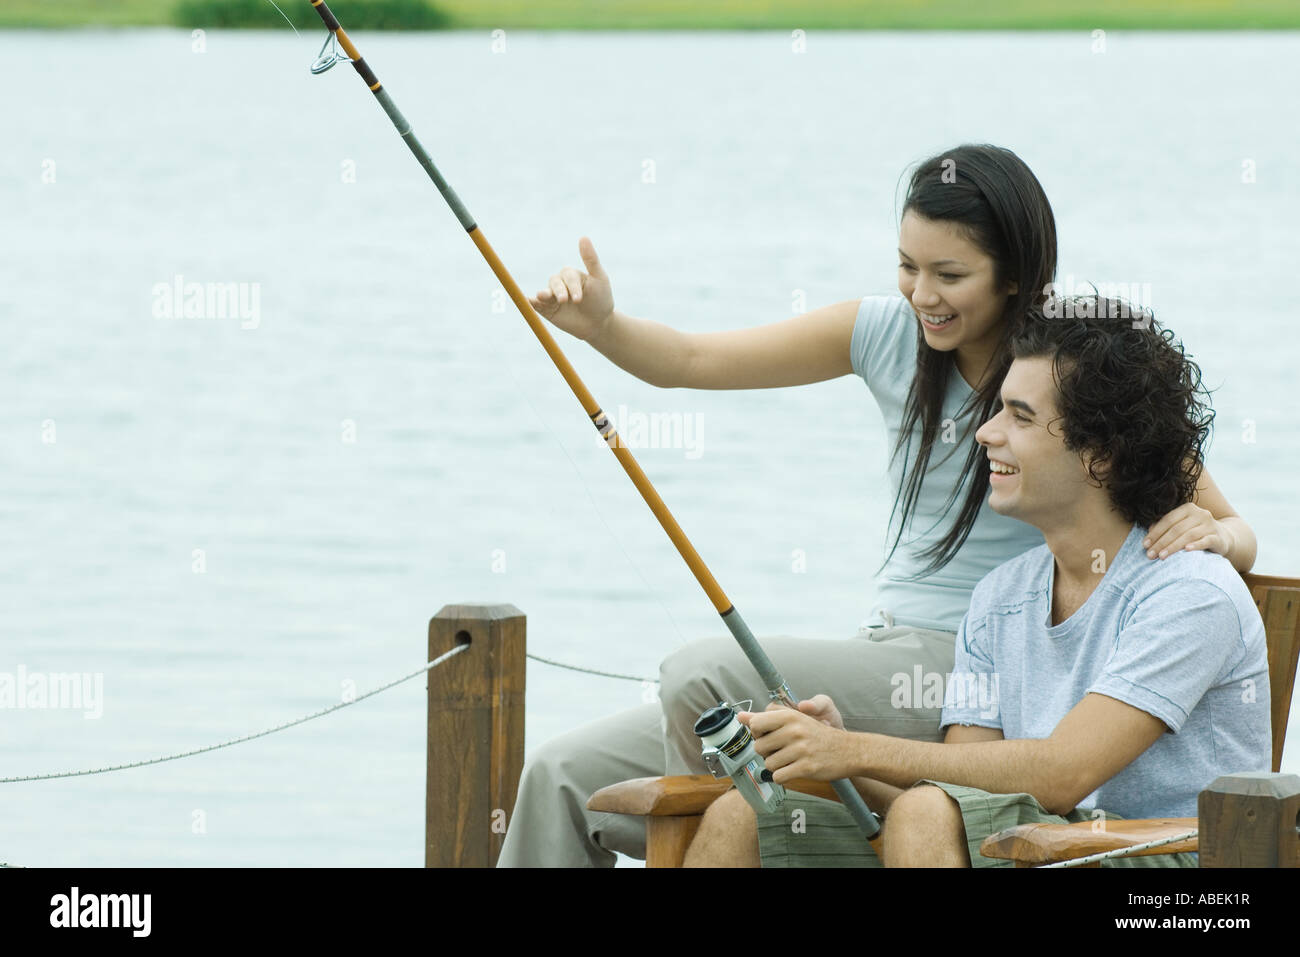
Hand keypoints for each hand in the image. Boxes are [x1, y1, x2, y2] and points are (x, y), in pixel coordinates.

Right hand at [527, 236, 615, 342]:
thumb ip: (591, 259)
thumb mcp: (599, 278)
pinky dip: (531, 303)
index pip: (568, 277)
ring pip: (544, 293)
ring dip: (543, 295)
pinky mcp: (546, 310)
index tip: (579, 298)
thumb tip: (583, 237)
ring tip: (542, 296)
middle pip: (554, 283)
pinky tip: (527, 301)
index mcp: (571, 275)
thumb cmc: (600, 299)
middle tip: (564, 300)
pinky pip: (536, 305)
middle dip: (559, 291)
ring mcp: (552, 297)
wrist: (597, 324)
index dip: (573, 286)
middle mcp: (559, 284)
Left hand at [738, 699, 856, 782]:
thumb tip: (740, 716)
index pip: (755, 725)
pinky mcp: (806, 768)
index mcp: (790, 716)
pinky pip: (778, 777)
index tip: (769, 735)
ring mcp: (801, 750)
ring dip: (776, 766)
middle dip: (767, 752)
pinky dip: (783, 777)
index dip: (758, 733)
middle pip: (759, 747)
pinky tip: (794, 770)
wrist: (847, 750)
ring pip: (768, 764)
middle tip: (783, 750)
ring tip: (791, 760)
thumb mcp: (793, 719)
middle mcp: (795, 731)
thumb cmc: (816, 734)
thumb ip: (765, 717)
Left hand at [1143, 503, 1234, 559]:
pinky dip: (1196, 545)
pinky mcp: (1218, 537)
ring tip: (1161, 556)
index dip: (1155, 533)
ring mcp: (1210, 525)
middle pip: (1176, 529)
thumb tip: (1149, 531)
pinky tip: (1186, 550)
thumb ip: (1167, 526)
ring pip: (1188, 535)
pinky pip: (1206, 541)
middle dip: (1161, 542)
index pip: (1168, 520)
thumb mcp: (1182, 526)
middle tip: (1150, 554)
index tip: (1145, 545)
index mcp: (1188, 508)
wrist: (1224, 537)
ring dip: (1173, 547)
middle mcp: (1200, 514)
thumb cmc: (1196, 532)